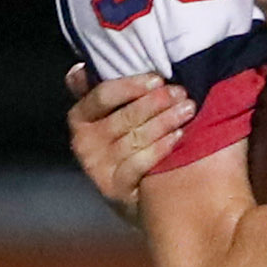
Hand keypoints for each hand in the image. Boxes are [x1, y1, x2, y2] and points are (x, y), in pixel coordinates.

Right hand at [65, 64, 193, 218]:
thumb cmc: (130, 144)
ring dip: (165, 121)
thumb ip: (103, 92)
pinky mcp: (114, 189)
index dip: (131, 86)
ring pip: (135, 138)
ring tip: (188, 109)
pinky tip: (180, 137)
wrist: (138, 197)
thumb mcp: (114, 116)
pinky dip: (161, 148)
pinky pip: (139, 163)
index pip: (102, 96)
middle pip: (124, 117)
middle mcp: (83, 143)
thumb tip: (78, 70)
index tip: (158, 79)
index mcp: (81, 117)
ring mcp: (98, 167)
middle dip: (156, 103)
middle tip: (182, 94)